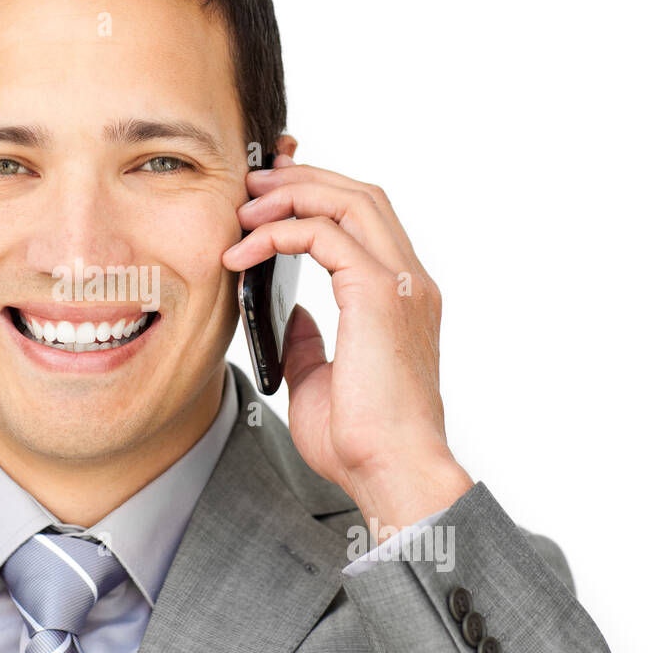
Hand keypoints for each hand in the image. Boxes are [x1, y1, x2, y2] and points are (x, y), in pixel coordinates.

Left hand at [222, 151, 473, 530]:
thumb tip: (289, 313)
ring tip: (244, 210)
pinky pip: (323, 234)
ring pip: (350, 200)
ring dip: (291, 195)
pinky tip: (244, 251)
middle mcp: (409, 282)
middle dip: (302, 179)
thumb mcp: (317, 379)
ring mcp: (400, 284)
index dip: (319, 194)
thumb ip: (307, 340)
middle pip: (361, 195)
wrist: (391, 473)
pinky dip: (279, 232)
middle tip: (251, 185)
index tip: (269, 195)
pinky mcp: (378, 293)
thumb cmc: (360, 442)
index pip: (366, 220)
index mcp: (401, 298)